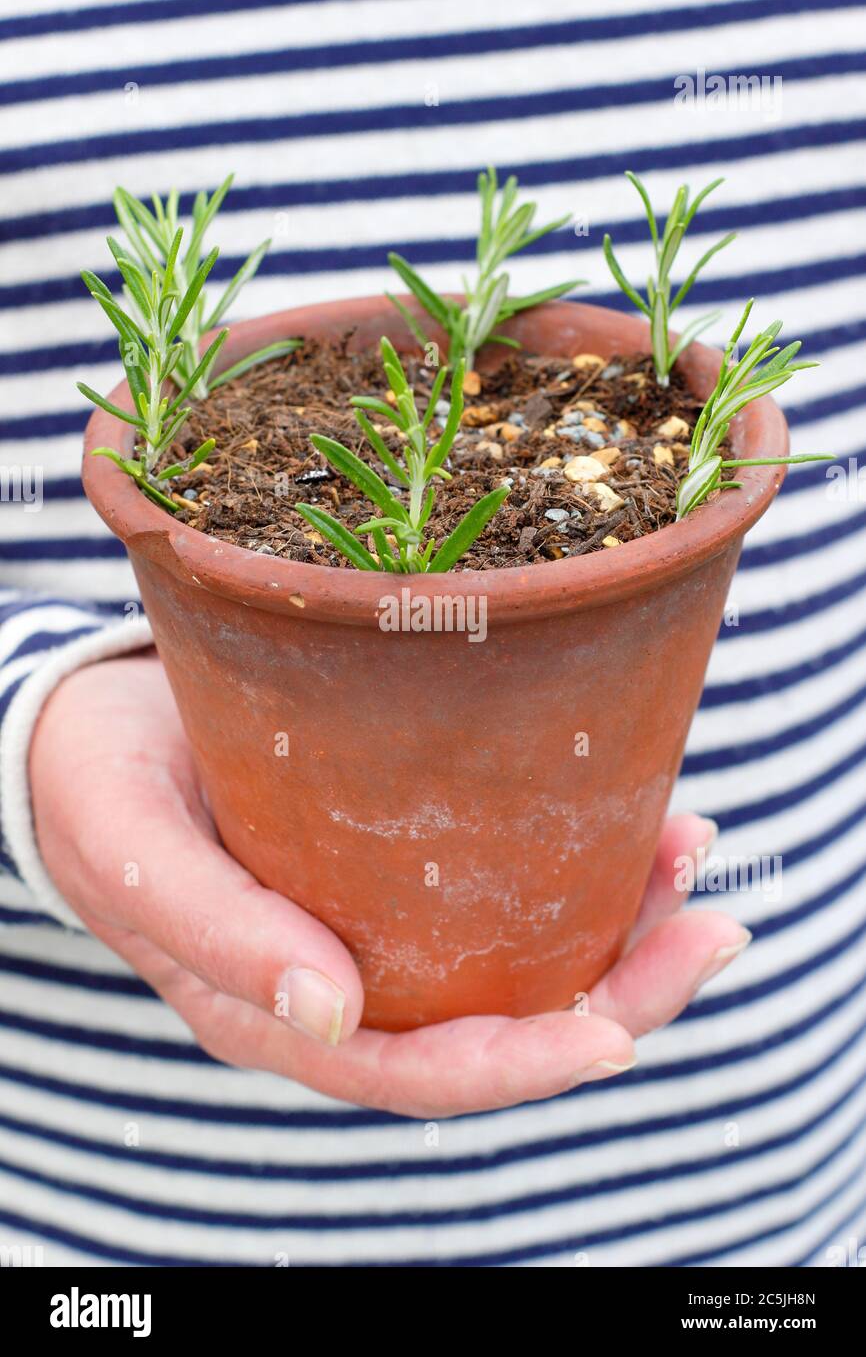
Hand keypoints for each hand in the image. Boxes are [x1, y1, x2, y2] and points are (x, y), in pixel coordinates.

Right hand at [30, 652, 748, 1117]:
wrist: (80, 729)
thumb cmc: (97, 790)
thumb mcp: (137, 855)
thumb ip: (220, 936)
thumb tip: (333, 1014)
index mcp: (275, 1011)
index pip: (414, 1073)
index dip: (519, 1066)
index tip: (616, 1032)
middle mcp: (340, 985)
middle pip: (495, 1025)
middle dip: (618, 996)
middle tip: (713, 928)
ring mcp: (371, 928)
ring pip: (513, 958)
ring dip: (618, 925)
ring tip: (693, 851)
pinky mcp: (388, 867)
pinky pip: (495, 889)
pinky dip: (574, 864)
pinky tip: (636, 817)